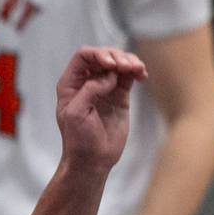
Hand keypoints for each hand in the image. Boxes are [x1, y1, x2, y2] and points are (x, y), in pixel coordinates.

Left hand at [55, 46, 146, 173]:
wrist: (93, 160)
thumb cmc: (78, 139)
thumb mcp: (76, 113)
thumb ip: (90, 90)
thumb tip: (110, 76)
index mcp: (71, 83)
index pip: (84, 56)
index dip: (99, 54)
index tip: (112, 66)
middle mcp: (87, 81)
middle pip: (103, 56)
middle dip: (117, 57)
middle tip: (128, 67)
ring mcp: (105, 87)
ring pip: (119, 63)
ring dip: (130, 61)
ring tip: (139, 70)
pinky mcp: (120, 96)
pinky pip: (129, 76)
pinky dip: (137, 71)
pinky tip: (142, 75)